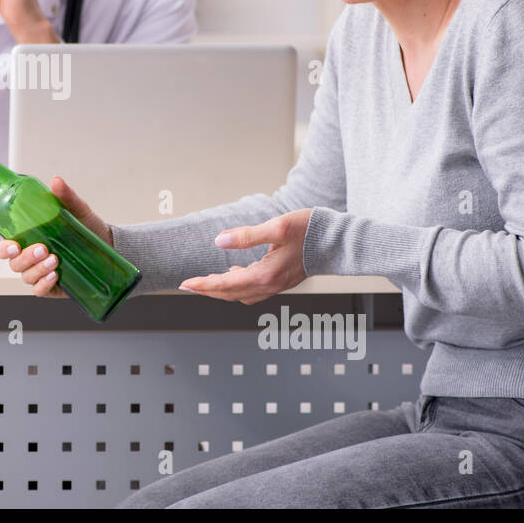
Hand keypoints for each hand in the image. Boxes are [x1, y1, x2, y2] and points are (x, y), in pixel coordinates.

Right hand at [0, 176, 111, 298]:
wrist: (109, 246)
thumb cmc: (88, 227)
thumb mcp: (77, 210)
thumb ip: (65, 196)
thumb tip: (56, 180)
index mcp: (30, 238)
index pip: (6, 246)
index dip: (3, 248)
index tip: (13, 245)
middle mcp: (31, 258)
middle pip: (13, 263)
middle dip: (25, 258)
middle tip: (43, 248)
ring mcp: (41, 273)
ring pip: (26, 276)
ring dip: (37, 269)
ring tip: (55, 259)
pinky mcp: (53, 287)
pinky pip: (40, 291)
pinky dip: (43, 285)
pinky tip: (54, 276)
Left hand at [178, 208, 313, 303]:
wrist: (338, 241)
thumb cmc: (311, 231)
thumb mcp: (277, 227)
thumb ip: (247, 236)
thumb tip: (220, 241)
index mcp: (266, 275)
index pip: (225, 285)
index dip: (203, 285)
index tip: (185, 284)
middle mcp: (270, 285)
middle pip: (230, 294)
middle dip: (208, 290)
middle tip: (188, 285)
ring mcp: (277, 285)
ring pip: (241, 295)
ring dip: (222, 290)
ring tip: (206, 281)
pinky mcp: (282, 281)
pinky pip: (253, 290)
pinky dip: (238, 286)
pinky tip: (234, 274)